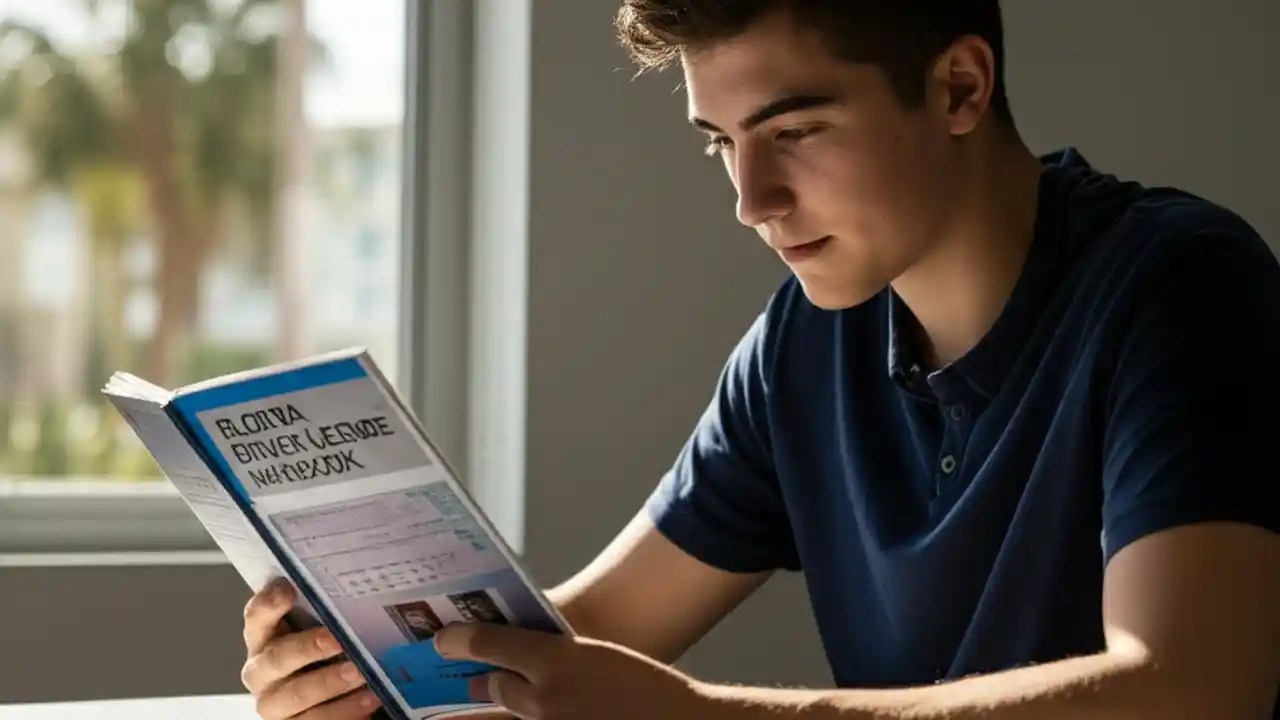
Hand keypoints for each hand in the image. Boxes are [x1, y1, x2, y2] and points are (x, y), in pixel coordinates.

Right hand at [240, 578, 382, 718]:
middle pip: (276, 658)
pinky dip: (346, 709)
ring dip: (331, 683)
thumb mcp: (320, 630)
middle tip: (338, 641)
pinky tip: (370, 698)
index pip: (256, 617)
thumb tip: (353, 591)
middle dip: (308, 648)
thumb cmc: (324, 655)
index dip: (269, 603)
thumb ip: (324, 612)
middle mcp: (260, 672)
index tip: (289, 590)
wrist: (326, 697)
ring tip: (362, 674)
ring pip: (296, 695)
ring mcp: (273, 704)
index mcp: (263, 639)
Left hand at [433, 623, 714, 718]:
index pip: (491, 646)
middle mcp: (545, 699)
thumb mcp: (591, 656)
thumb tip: (507, 656)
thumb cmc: (640, 686)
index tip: (441, 641)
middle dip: (479, 682)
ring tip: (485, 694)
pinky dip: (523, 716)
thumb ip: (547, 654)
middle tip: (466, 678)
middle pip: (492, 688)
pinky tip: (531, 710)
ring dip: (498, 704)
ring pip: (507, 713)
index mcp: (556, 661)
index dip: (460, 641)